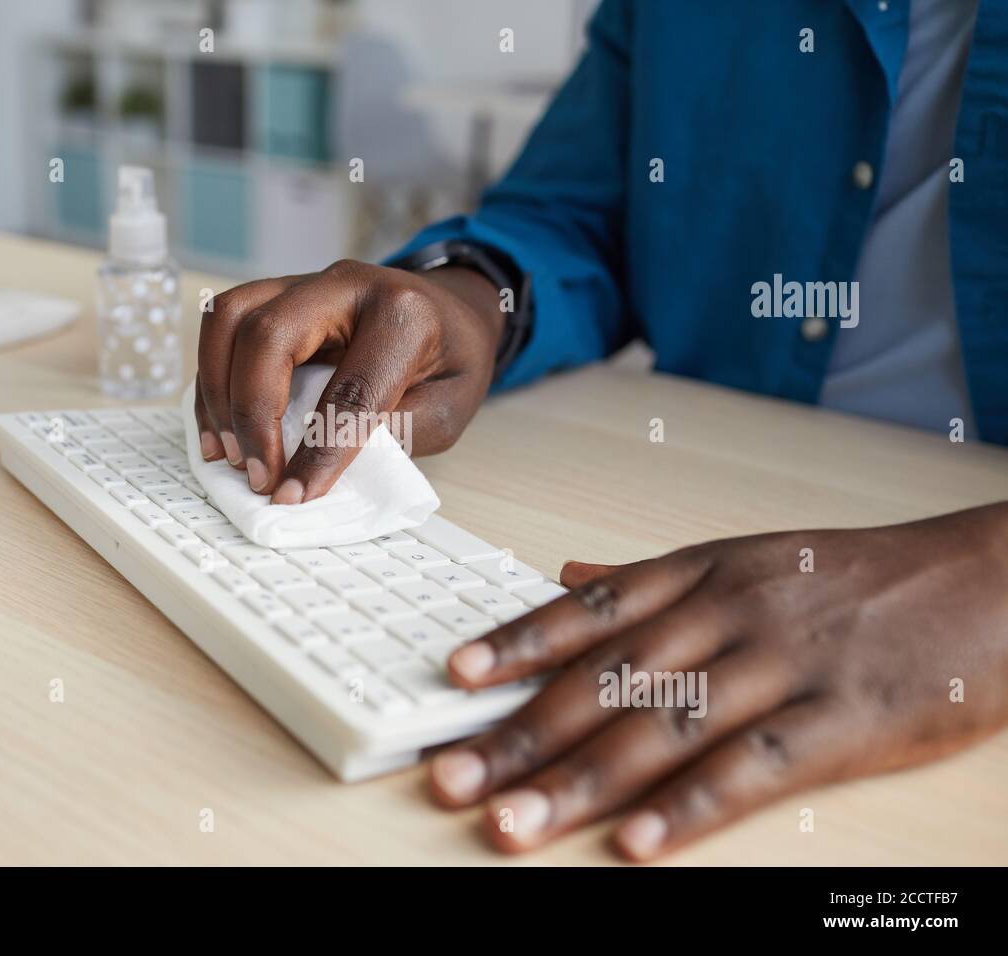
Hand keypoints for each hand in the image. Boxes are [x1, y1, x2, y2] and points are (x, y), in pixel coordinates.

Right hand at [194, 260, 503, 502]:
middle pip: (270, 336)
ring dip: (217, 393)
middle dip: (251, 414)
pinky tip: (220, 432)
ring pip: (230, 319)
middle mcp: (348, 285)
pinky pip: (223, 326)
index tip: (291, 497)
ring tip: (228, 455)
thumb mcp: (445, 410)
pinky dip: (211, 381)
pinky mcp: (278, 293)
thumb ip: (390, 435)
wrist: (452, 311)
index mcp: (404, 315)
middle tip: (256, 476)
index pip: (351, 388)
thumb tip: (317, 470)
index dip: (316, 451)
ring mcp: (306, 282)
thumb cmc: (451, 362)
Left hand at [428, 503, 1007, 859]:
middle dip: (523, 733)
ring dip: (581, 782)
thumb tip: (567, 575)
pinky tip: (634, 841)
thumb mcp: (748, 555)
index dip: (519, 641)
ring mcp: (786, 664)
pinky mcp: (844, 720)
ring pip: (665, 726)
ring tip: (513, 823)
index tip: (456, 676)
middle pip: (609, 679)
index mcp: (704, 572)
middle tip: (452, 776)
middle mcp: (731, 612)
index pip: (592, 608)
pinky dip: (691, 808)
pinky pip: (754, 768)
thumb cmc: (856, 577)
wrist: (989, 580)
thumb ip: (652, 578)